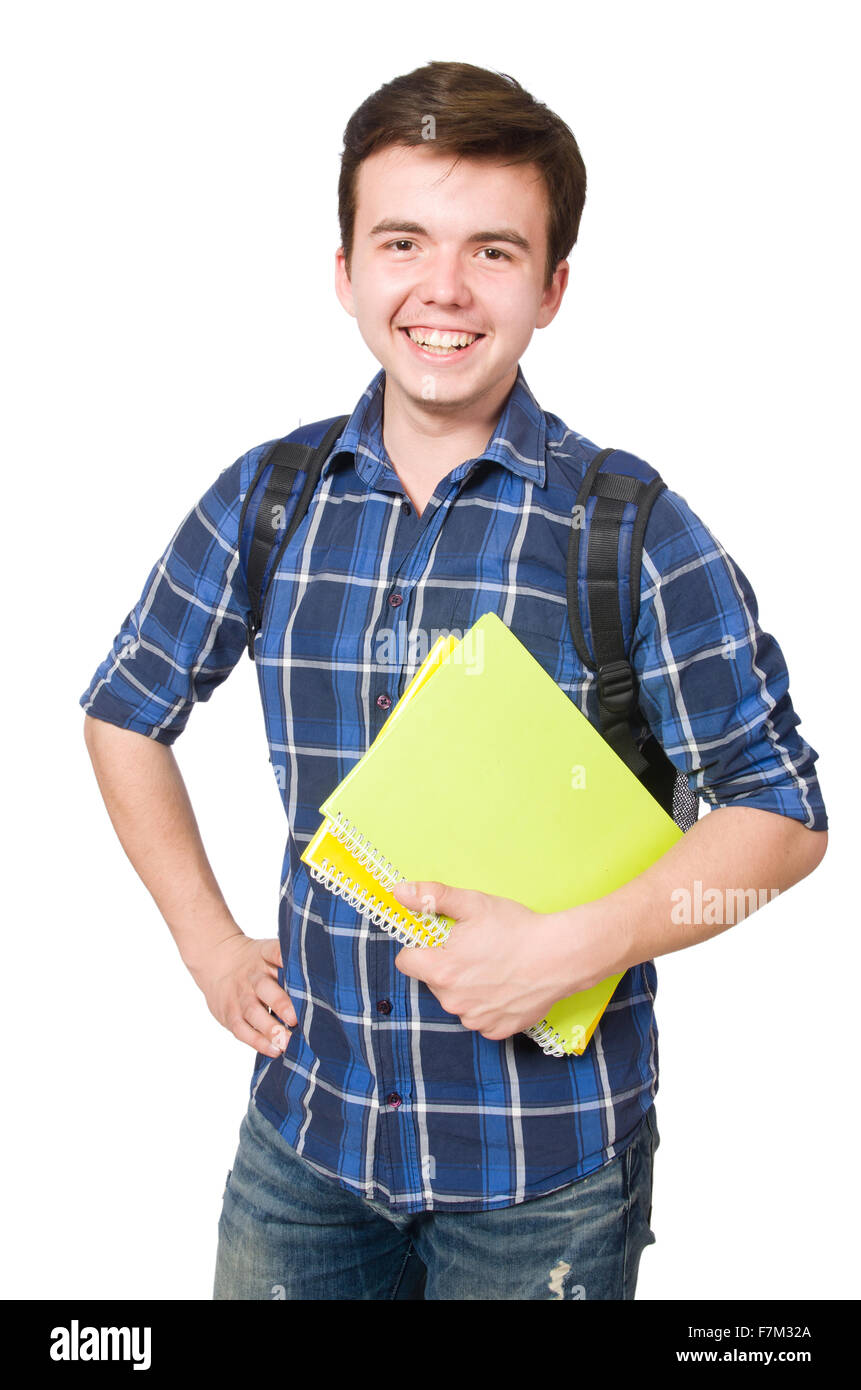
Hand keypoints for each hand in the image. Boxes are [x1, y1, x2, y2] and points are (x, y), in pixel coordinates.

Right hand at [187, 932, 297, 1057]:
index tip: (302, 969)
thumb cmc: (256, 964)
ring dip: (271, 1029)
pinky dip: (258, 1042)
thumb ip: (289, 963)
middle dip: (280, 1003)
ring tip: (287, 1042)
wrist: (216, 963)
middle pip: (264, 988)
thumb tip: (323, 975)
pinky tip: (275, 1050)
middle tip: (295, 1018)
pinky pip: (243, 1030)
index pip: (274, 952)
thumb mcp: (268, 953)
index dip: (284, 958)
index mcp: (263, 956)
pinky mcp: (230, 1016)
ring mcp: (239, 997)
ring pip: (253, 1013)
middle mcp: (251, 976)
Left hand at [391, 880, 584, 1041]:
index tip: (439, 940)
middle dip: (446, 965)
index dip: (420, 947)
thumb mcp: (472, 903)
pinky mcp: (496, 1029)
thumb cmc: (517, 928)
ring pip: (456, 999)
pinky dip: (487, 1004)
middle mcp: (452, 1001)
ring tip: (493, 966)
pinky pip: (479, 1017)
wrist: (560, 956)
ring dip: (466, 986)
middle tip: (474, 948)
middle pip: (433, 980)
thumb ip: (431, 897)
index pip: (406, 962)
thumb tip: (399, 891)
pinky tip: (504, 985)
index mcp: (441, 970)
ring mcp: (474, 1018)